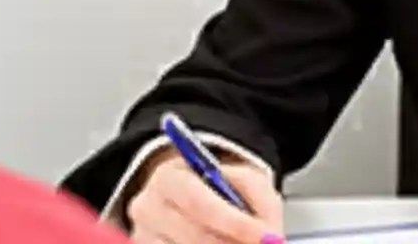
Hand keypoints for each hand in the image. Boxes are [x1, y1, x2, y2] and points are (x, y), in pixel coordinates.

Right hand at [126, 147, 284, 243]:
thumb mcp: (243, 180)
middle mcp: (148, 210)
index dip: (235, 224)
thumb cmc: (215, 190)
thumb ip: (260, 200)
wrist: (187, 198)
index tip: (267, 237)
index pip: (199, 202)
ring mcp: (145, 239)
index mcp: (168, 179)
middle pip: (193, 237)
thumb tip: (272, 236)